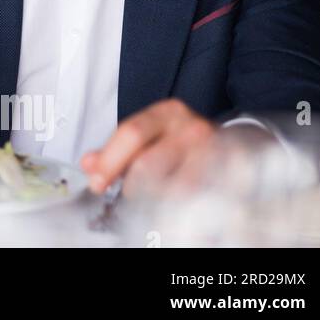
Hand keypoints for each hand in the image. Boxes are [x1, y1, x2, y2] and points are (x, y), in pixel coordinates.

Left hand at [80, 98, 214, 196]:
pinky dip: (176, 204)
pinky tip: (167, 206)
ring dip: (153, 197)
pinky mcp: (225, 173)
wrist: (231, 141)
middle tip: (122, 195)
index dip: (110, 160)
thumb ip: (115, 150)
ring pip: (173, 184)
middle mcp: (191, 127)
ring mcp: (212, 151)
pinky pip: (195, 196)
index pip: (132, 133)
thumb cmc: (183, 140)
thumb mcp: (149, 135)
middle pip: (149, 162)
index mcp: (167, 112)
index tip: (96, 182)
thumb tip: (88, 164)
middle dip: (128, 184)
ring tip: (147, 200)